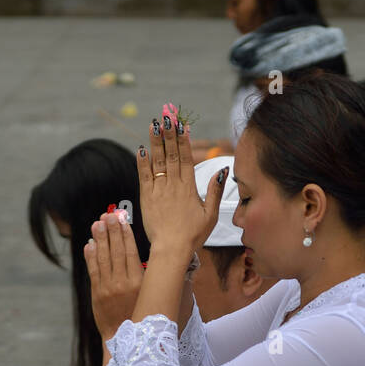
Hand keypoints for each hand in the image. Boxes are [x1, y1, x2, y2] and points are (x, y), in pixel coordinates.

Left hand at [84, 211, 144, 342]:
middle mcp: (123, 284)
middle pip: (116, 251)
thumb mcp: (151, 297)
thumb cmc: (141, 316)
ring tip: (97, 224)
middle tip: (108, 215)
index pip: (131, 252)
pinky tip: (90, 243)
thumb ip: (150, 277)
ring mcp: (108, 288)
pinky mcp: (97, 294)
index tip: (122, 219)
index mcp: (139, 283)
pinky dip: (91, 256)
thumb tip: (161, 259)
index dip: (125, 234)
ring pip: (103, 258)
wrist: (124, 338)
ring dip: (100, 239)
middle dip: (112, 231)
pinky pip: (93, 271)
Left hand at [137, 114, 225, 249]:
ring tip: (154, 124)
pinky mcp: (146, 199)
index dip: (184, 139)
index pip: (187, 158)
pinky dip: (142, 162)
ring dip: (156, 142)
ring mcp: (159, 191)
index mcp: (189, 188)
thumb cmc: (193, 235)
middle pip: (172, 154)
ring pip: (158, 161)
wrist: (171, 249)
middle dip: (169, 134)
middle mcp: (174, 185)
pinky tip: (141, 149)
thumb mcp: (210, 215)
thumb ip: (215, 191)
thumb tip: (222, 170)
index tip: (182, 124)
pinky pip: (144, 176)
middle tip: (167, 116)